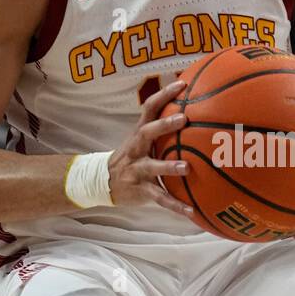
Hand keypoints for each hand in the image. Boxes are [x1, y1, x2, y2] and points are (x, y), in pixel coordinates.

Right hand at [107, 79, 194, 218]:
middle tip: (184, 118)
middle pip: (147, 132)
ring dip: (169, 166)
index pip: (149, 108)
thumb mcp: (140, 140)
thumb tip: (192, 112)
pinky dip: (175, 205)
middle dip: (164, 125)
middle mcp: (136, 149)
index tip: (182, 84)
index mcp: (138, 134)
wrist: (102, 182)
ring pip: (152, 166)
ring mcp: (137, 170)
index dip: (164, 94)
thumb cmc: (131, 157)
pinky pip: (159, 198)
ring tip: (187, 167)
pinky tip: (191, 211)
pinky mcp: (140, 190)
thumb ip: (161, 128)